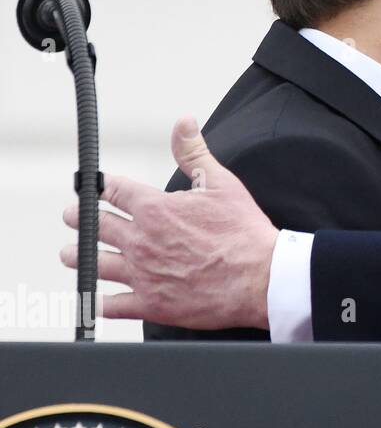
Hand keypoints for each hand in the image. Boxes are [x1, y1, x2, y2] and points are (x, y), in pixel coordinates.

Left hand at [61, 116, 277, 329]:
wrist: (261, 277)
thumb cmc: (244, 232)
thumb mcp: (222, 183)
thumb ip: (194, 152)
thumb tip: (183, 123)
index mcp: (156, 209)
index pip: (113, 191)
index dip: (98, 186)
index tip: (91, 186)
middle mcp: (142, 240)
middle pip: (95, 226)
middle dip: (79, 218)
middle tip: (72, 217)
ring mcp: (143, 274)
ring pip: (94, 263)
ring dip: (78, 256)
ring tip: (71, 253)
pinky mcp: (151, 303)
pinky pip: (111, 304)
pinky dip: (98, 300)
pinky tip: (95, 297)